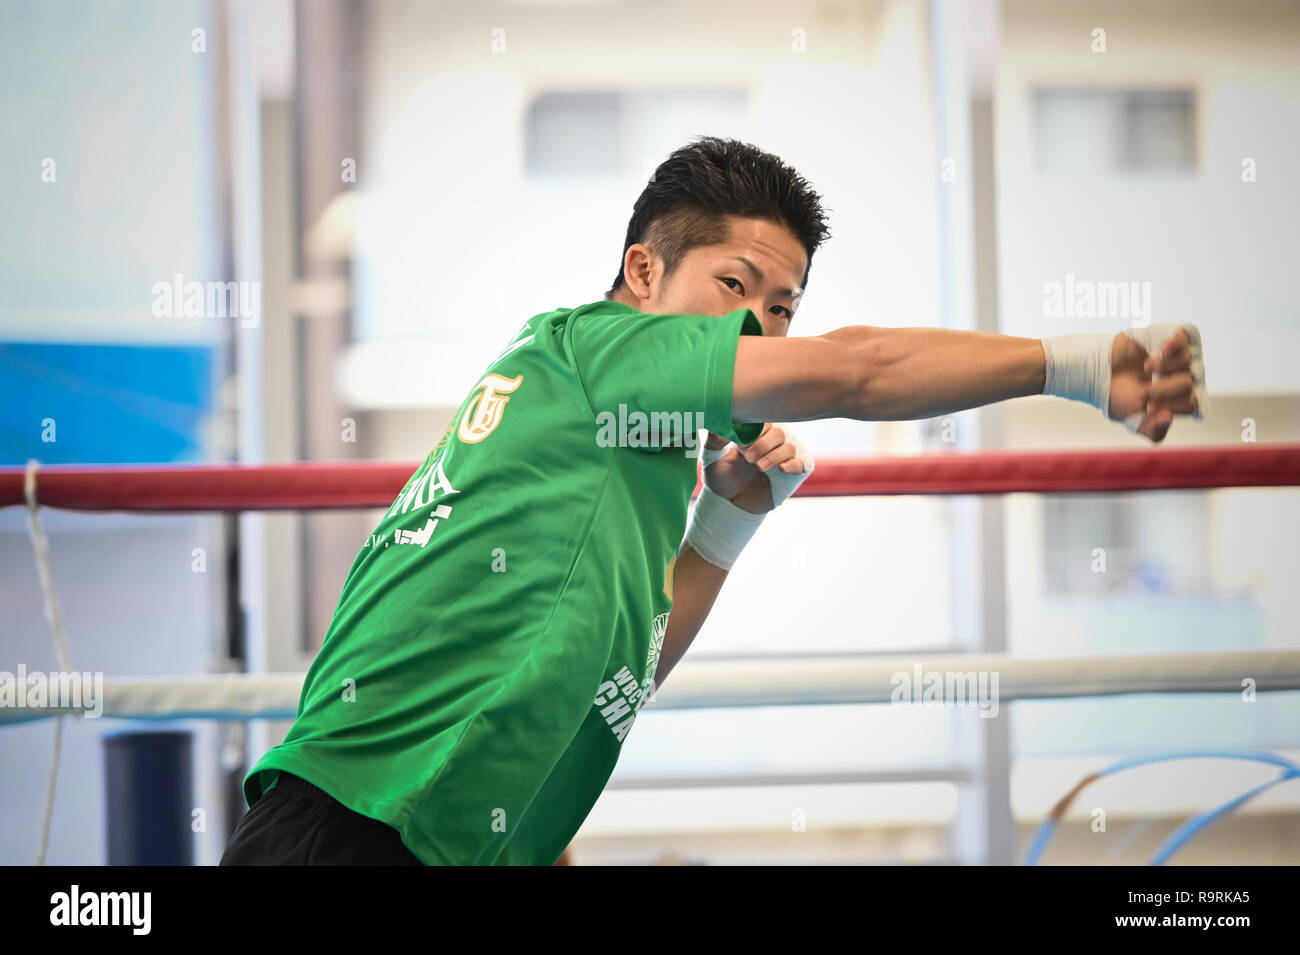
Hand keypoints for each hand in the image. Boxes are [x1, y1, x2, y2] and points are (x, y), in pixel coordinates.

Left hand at [701, 423, 809, 513]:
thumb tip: (719, 425)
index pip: (764, 420)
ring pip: (789, 447)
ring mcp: (785, 456)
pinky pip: (803, 463)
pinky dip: (794, 465)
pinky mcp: (794, 473)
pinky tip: (782, 469)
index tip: (739, 444)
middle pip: (779, 432)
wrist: (730, 503)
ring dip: (774, 456)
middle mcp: (773, 441)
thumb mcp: (712, 457)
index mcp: (756, 432)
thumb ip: (714, 440)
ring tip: (759, 467)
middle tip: (748, 457)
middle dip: (763, 444)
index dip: (754, 430)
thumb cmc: (722, 476)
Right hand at [1107, 326, 1203, 442]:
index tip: (1147, 408)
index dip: (1170, 406)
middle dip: (1162, 390)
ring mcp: (1179, 358)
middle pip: (1188, 384)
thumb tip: (1168, 418)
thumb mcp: (1134, 422)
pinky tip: (1162, 349)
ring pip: (1187, 361)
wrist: (1097, 374)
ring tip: (1146, 368)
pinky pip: (1186, 337)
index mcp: (1180, 401)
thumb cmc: (1118, 398)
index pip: (1191, 405)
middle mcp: (1184, 378)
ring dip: (1163, 366)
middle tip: (1141, 392)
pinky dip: (1176, 343)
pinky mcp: (1170, 338)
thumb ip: (1153, 431)